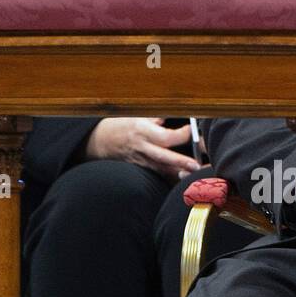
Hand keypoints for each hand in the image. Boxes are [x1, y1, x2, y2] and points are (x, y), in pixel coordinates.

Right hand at [85, 118, 201, 175]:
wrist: (98, 141)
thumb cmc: (119, 125)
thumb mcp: (135, 115)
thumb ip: (155, 117)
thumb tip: (172, 115)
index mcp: (141, 130)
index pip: (164, 136)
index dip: (180, 134)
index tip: (191, 130)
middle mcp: (141, 147)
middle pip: (164, 156)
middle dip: (181, 162)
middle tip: (197, 165)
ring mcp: (140, 160)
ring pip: (161, 170)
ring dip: (178, 173)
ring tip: (193, 176)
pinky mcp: (139, 168)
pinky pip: (156, 174)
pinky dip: (168, 177)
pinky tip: (181, 181)